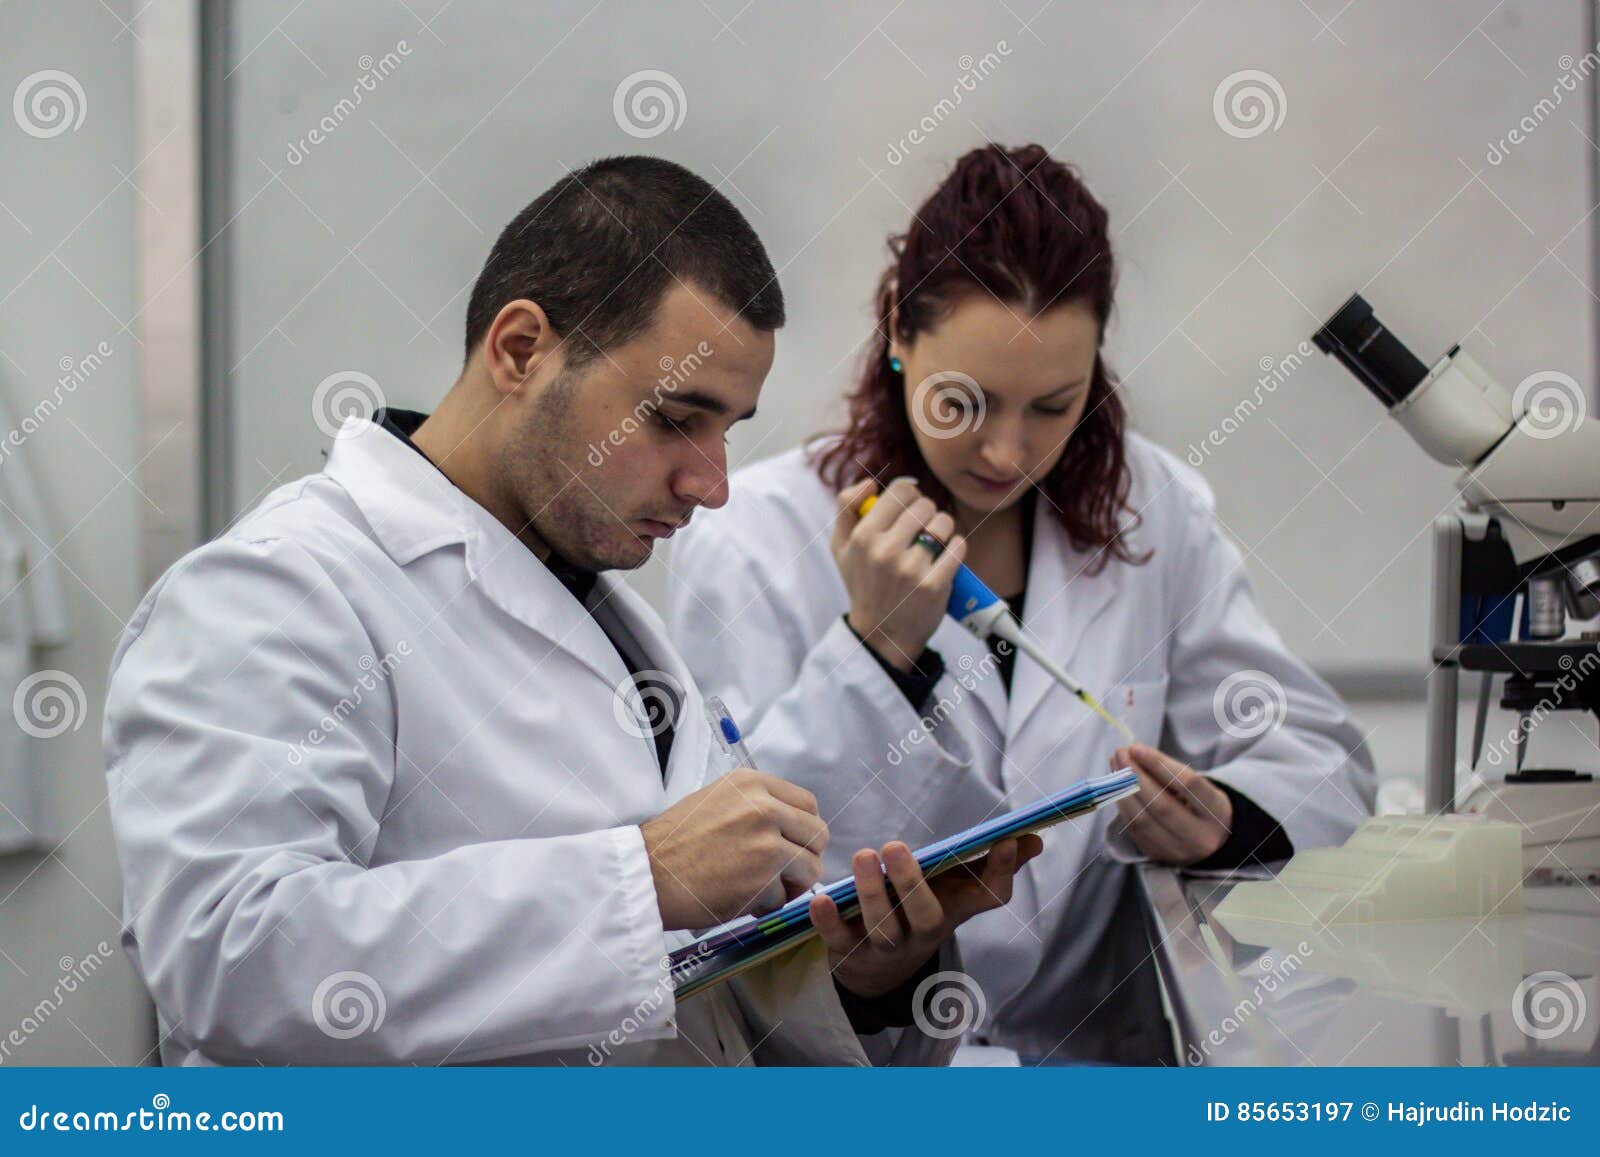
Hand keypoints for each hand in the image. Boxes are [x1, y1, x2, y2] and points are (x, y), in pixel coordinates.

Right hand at [641, 769, 828, 929]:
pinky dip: (767, 905)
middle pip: (818, 834)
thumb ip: (757, 804)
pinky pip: (784, 897)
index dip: (805, 829)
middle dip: (806, 858)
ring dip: (790, 884)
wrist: (646, 873)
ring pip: (810, 868)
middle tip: (784, 874)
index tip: (793, 844)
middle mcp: (764, 807)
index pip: (808, 804)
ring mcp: (766, 842)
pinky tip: (741, 899)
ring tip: (761, 888)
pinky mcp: (763, 878)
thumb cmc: (676, 842)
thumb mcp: (717, 799)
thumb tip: (794, 824)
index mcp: (753, 783)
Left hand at [810, 835, 1042, 998]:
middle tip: (895, 846)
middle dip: (912, 883)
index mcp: (953, 911)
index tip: (1007, 839)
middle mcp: (922, 933)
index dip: (1001, 871)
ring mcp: (885, 948)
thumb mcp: (955, 893)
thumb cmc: (920, 914)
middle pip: (925, 917)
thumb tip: (1033, 838)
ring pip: (883, 930)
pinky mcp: (849, 952)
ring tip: (863, 856)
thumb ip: (990, 867)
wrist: (878, 970)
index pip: (987, 896)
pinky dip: (828, 922)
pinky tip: (820, 898)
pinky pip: (839, 940)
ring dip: (871, 894)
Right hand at [831, 477, 966, 672]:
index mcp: (862, 537)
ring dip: (944, 530)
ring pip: (944, 523)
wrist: (881, 634)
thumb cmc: (863, 583)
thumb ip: (847, 507)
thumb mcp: (842, 547)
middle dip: (927, 514)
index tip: (910, 509)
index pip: (901, 491)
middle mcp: (885, 551)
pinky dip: (956, 547)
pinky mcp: (934, 585)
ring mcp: (911, 569)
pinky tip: (945, 557)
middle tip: (921, 531)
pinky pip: (958, 546)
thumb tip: (870, 481)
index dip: (910, 495)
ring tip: (933, 545)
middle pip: (925, 504)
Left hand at [1111, 743, 1232, 863]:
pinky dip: (1123, 805)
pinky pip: (1133, 829)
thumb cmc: (1203, 807)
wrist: (1212, 844)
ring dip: (1123, 789)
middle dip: (1135, 776)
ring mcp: (1177, 851)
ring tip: (1116, 766)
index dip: (1159, 764)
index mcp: (1217, 814)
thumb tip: (1134, 754)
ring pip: (1142, 819)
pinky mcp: (1157, 856)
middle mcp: (1200, 837)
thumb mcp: (1201, 788)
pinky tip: (1118, 787)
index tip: (1137, 748)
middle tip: (1121, 753)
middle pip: (1161, 804)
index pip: (1188, 784)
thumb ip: (1171, 772)